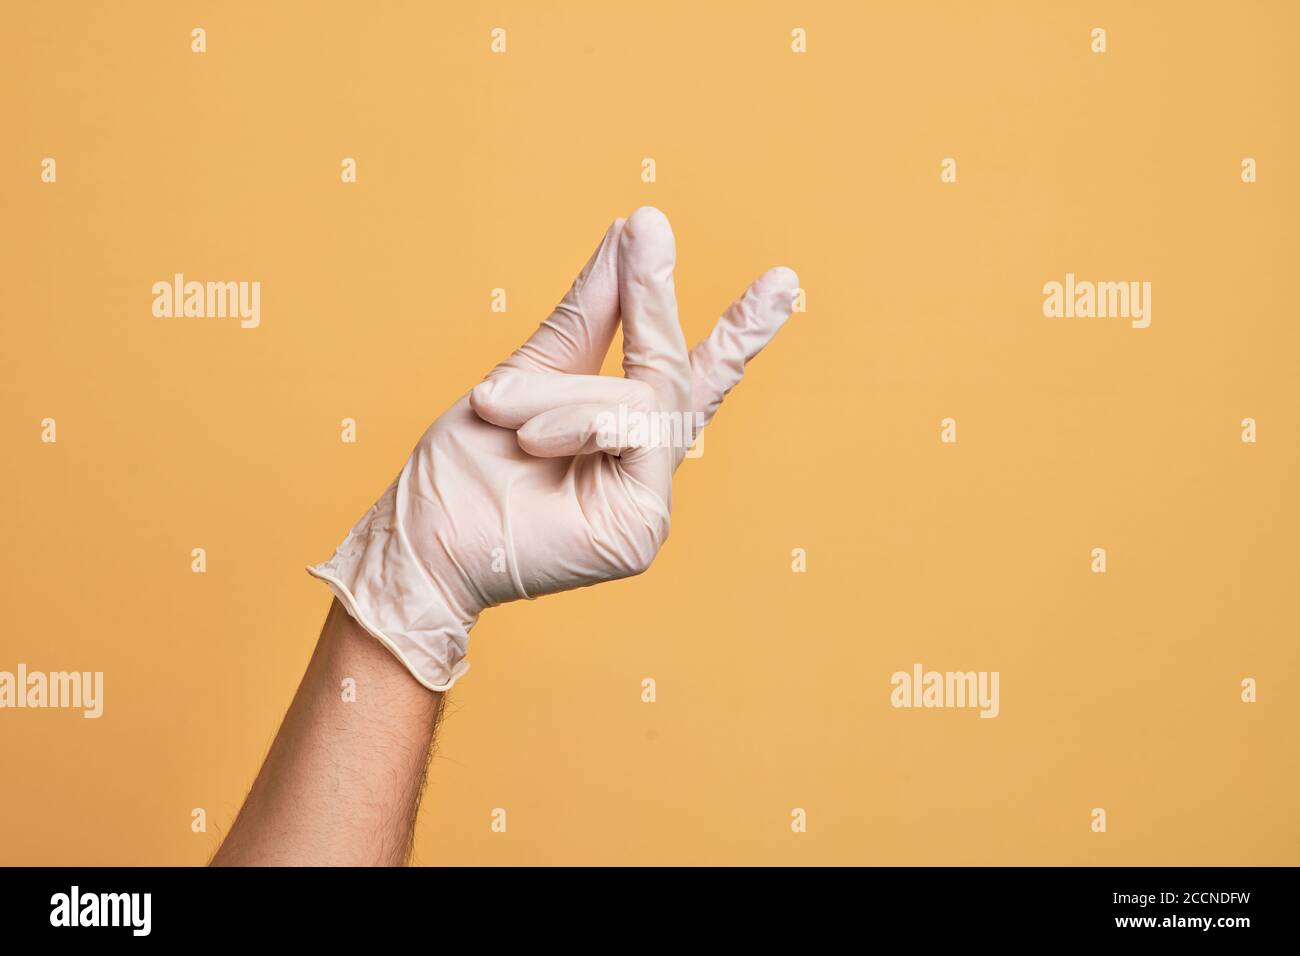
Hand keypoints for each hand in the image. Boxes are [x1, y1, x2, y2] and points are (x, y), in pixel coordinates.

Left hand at [310, 207, 797, 689]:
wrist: (422, 541)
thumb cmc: (465, 468)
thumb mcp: (526, 372)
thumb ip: (590, 312)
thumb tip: (634, 231)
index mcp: (615, 431)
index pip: (681, 370)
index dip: (733, 330)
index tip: (782, 283)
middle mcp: (639, 465)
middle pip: (685, 380)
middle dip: (713, 324)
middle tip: (755, 269)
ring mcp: (646, 499)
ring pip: (646, 397)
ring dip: (564, 395)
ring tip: (503, 414)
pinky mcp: (641, 527)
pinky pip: (634, 431)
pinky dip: (578, 421)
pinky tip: (535, 442)